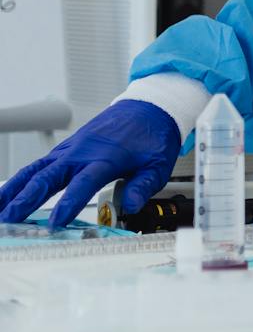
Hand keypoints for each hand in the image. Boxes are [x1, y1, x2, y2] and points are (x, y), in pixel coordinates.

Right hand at [0, 100, 181, 227]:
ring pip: (35, 170)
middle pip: (47, 178)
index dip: (67, 203)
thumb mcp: (158, 164)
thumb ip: (143, 186)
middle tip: (9, 219)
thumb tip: (131, 206)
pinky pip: (37, 166)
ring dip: (13, 190)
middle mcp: (81, 153)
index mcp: (105, 157)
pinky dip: (19, 180)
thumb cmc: (152, 136)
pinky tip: (7, 194)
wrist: (147, 108)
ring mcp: (69, 151)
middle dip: (25, 200)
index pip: (82, 183)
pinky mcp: (64, 151)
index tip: (55, 223)